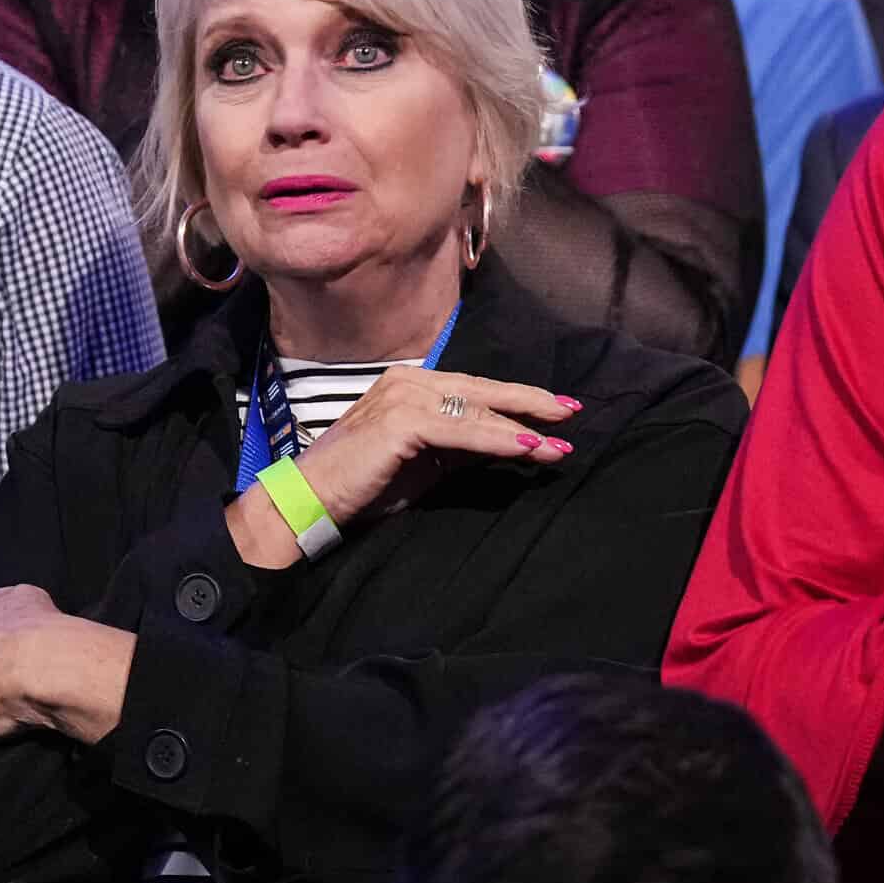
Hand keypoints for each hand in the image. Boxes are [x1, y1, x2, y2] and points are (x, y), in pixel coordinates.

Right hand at [286, 366, 580, 527]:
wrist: (310, 501)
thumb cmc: (363, 486)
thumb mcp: (424, 464)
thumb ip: (461, 449)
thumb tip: (509, 447)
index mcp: (410, 385)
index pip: (475, 390)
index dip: (517, 400)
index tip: (557, 411)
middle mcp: (408, 382)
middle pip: (482, 391)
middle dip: (531, 403)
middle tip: (572, 412)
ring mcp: (404, 397)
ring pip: (477, 411)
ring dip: (522, 428)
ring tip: (559, 442)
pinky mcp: (402, 421)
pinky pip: (462, 431)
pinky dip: (499, 441)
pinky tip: (528, 449)